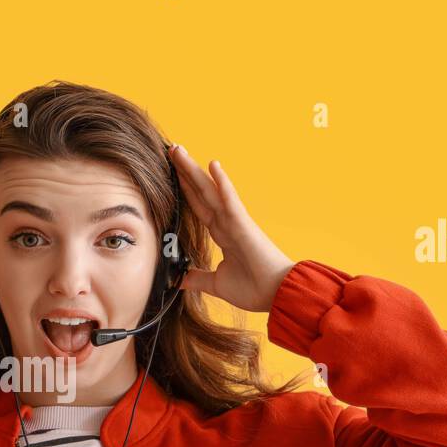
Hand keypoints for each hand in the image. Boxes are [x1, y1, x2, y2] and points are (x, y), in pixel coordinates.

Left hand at [169, 144, 295, 312]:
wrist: (275, 295)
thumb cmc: (254, 289)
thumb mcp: (217, 283)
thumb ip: (198, 279)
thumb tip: (180, 280)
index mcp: (222, 234)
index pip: (198, 206)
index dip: (184, 190)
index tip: (170, 175)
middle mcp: (227, 222)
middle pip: (201, 192)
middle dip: (184, 172)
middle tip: (170, 151)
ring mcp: (235, 221)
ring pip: (211, 190)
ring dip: (194, 170)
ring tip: (178, 150)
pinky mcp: (244, 225)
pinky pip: (230, 200)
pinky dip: (222, 182)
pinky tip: (213, 165)